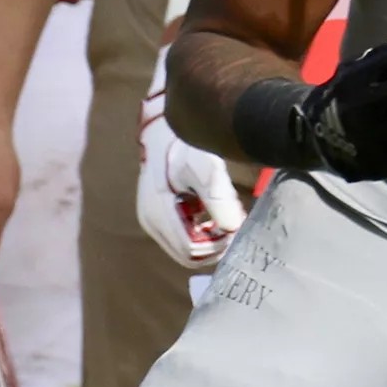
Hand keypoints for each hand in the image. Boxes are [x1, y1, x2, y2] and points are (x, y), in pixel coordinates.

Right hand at [138, 91, 245, 268]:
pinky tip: (213, 217)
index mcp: (159, 213)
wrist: (165, 131)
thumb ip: (219, 200)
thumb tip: (234, 229)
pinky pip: (183, 239)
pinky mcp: (158, 219)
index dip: (217, 245)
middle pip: (188, 256)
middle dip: (214, 246)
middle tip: (234, 227)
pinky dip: (201, 234)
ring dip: (209, 241)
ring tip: (226, 219)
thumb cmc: (185, 146)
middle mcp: (151, 223)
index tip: (235, 227)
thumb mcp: (206, 169)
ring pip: (186, 250)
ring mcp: (152, 222)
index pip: (191, 250)